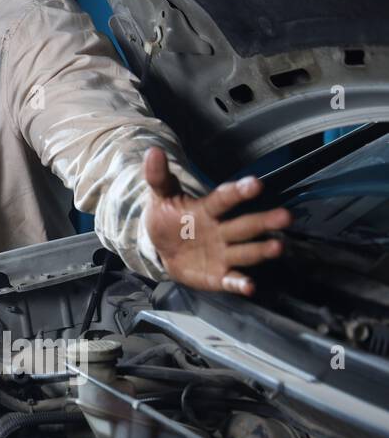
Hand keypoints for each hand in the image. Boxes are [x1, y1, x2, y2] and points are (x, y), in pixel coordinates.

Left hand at [142, 146, 291, 296]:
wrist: (161, 246)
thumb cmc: (168, 217)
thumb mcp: (160, 195)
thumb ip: (158, 176)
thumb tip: (153, 151)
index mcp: (207, 210)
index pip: (224, 199)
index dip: (239, 192)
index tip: (255, 184)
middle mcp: (221, 231)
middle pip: (244, 225)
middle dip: (264, 221)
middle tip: (286, 216)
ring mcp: (222, 253)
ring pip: (245, 251)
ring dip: (260, 250)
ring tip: (278, 247)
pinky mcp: (218, 274)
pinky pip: (230, 280)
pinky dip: (239, 283)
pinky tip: (249, 286)